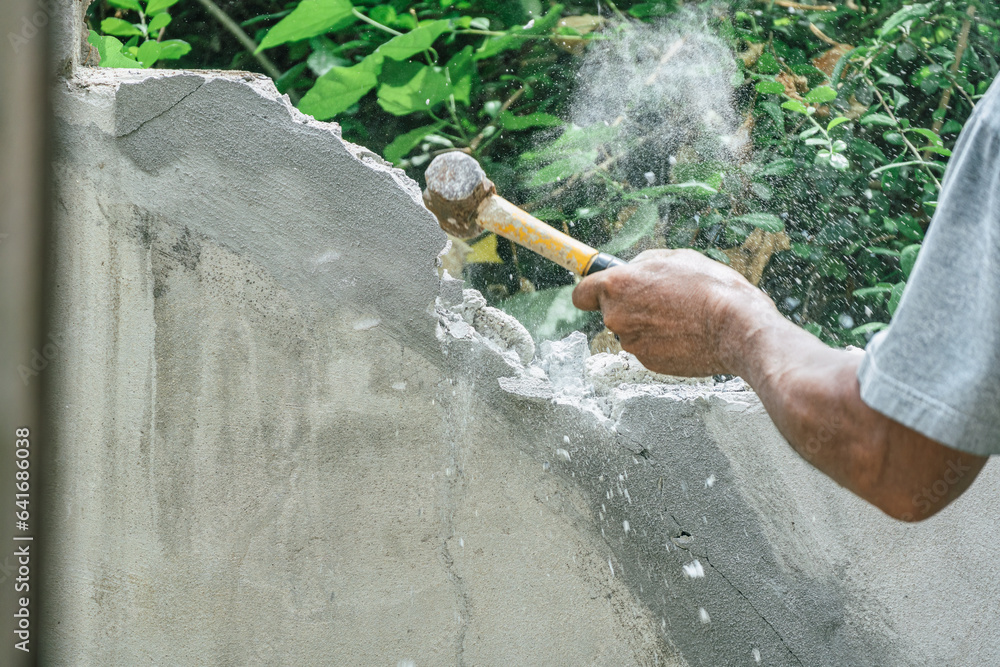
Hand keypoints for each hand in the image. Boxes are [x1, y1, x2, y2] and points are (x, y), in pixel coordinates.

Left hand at [572, 249, 765, 376]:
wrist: (736, 328)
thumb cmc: (710, 288)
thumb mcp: (675, 258)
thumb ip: (643, 264)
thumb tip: (632, 270)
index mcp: (617, 286)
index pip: (581, 294)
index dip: (592, 292)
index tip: (598, 292)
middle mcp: (616, 316)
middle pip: (611, 311)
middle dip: (631, 306)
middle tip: (662, 298)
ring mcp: (631, 343)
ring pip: (632, 330)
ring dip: (648, 324)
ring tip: (682, 315)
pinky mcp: (647, 363)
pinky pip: (649, 347)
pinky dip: (662, 342)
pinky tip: (686, 333)